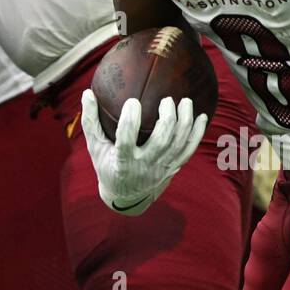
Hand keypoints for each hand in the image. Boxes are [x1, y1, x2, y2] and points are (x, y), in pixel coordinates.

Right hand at [81, 91, 206, 214]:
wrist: (126, 196)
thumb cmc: (107, 165)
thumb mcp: (95, 147)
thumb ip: (90, 122)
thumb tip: (87, 92)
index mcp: (123, 162)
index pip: (126, 141)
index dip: (130, 121)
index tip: (133, 101)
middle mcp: (144, 166)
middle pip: (161, 141)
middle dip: (168, 119)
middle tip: (167, 99)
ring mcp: (161, 168)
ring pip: (178, 144)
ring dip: (185, 122)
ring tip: (185, 102)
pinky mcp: (172, 168)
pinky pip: (188, 150)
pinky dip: (197, 134)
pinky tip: (202, 117)